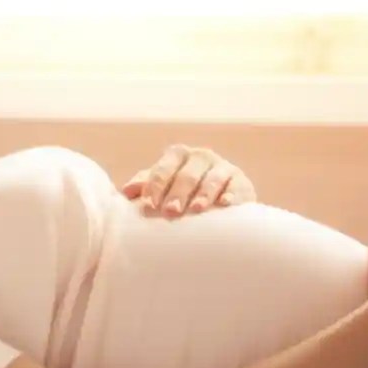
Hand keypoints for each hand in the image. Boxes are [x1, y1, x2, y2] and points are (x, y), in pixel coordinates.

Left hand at [121, 144, 256, 217]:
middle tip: (170, 211)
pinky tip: (226, 204)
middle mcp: (201, 157)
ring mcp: (223, 167)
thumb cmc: (181, 192)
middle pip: (188, 173)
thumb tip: (125, 192)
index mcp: (177, 155)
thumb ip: (145, 186)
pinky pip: (237, 186)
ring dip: (204, 193)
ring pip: (213, 178)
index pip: (164, 168)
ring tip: (197, 209)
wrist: (220, 197)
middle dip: (178, 192)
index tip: (149, 204)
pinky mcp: (242, 181)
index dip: (156, 185)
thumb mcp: (162, 186)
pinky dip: (232, 195)